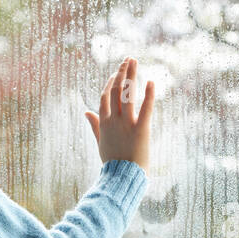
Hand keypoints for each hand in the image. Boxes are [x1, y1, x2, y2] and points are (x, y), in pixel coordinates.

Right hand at [84, 57, 153, 171]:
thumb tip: (86, 112)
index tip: (116, 73)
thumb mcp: (100, 142)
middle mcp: (114, 121)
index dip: (110, 82)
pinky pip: (146, 109)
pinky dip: (149, 94)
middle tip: (128, 60)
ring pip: (127, 94)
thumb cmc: (112, 162)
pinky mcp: (141, 130)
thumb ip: (94, 125)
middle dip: (121, 73)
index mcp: (104, 123)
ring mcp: (127, 124)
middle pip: (116, 91)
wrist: (122, 178)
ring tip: (134, 61)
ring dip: (130, 75)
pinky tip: (151, 81)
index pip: (105, 97)